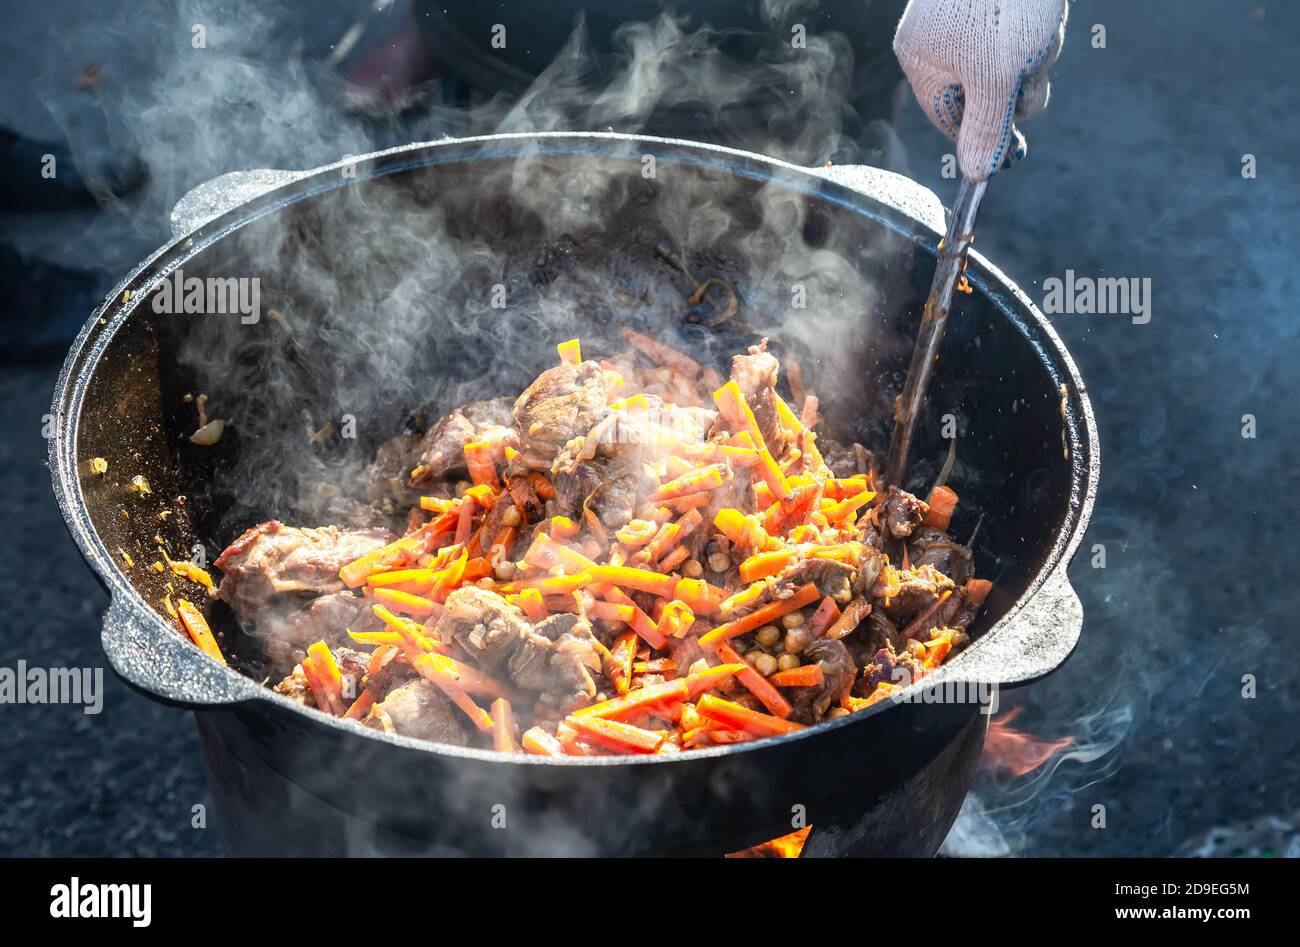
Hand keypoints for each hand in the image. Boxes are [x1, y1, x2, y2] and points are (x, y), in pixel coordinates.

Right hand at [893, 0, 1067, 180]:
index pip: (953, 120)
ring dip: (1036, 56)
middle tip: (1033, 65)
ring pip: (1010, 64)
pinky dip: (1039, 32)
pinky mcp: (994, 3)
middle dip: (1018, 86)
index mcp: (922, 61)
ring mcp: (966, 18)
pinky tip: (1044, 13)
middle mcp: (938, 41)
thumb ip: (986, 127)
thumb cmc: (1004, 0)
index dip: (987, 136)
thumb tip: (975, 175)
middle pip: (986, 93)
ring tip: (1041, 29)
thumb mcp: (998, 76)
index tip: (1018, 152)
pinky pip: (1020, 35)